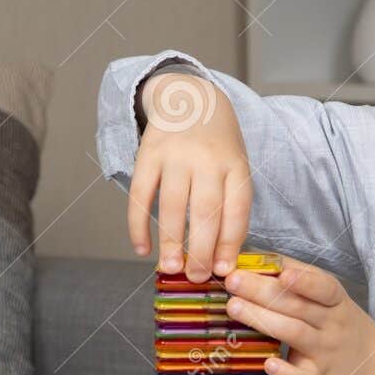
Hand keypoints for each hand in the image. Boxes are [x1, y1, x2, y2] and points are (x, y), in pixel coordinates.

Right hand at [128, 71, 251, 281]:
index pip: (237, 209)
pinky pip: (140, 194)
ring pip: (173, 205)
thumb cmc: (218, 145)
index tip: (224, 270)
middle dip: (201, 248)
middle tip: (195, 277)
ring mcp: (177, 156)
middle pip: (206, 210)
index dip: (230, 242)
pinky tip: (141, 248)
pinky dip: (138, 224)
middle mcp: (208, 160)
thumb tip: (220, 256)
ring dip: (170, 241)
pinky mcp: (148, 154)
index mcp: (236, 166)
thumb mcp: (235, 166)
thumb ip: (230, 204)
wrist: (190, 97)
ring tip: (171, 268)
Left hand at [224, 257, 374, 374]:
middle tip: (233, 282)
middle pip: (298, 307)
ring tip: (234, 308)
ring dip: (263, 320)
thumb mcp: (332, 299)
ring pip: (295, 334)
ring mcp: (325, 354)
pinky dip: (285, 372)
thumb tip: (256, 259)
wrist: (374, 368)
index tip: (282, 272)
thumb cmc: (342, 326)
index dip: (304, 280)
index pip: (323, 287)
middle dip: (263, 293)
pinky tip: (268, 363)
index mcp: (336, 302)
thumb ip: (300, 279)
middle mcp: (332, 326)